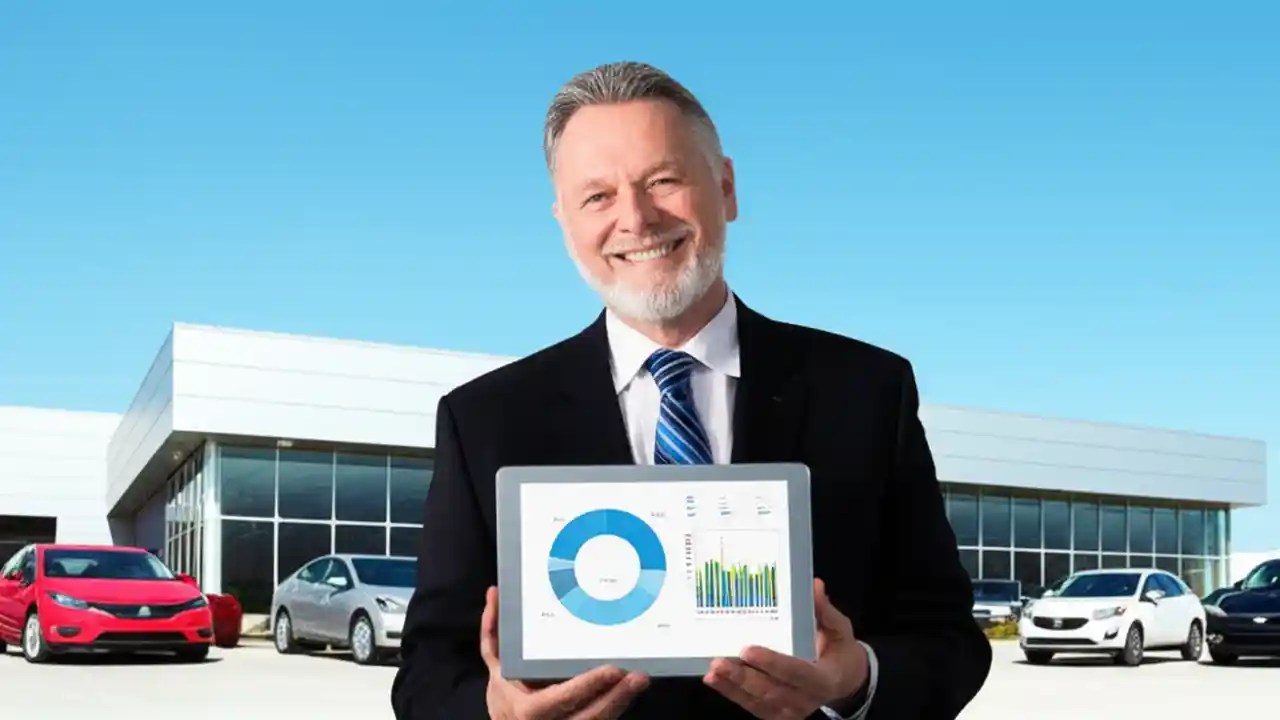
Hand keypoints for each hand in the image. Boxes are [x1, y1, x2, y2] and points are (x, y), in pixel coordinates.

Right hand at [479, 586, 649, 718]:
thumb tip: (494, 592)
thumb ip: (493, 629)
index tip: (613, 669)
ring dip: (621, 702)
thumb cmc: (503, 685)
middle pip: (587, 718)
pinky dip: (616, 705)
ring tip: (640, 679)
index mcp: (526, 709)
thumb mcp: (495, 659)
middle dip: (616, 698)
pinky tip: (631, 688)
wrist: (506, 718)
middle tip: (639, 676)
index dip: (587, 686)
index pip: (558, 700)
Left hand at [703, 578, 868, 718]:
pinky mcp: (777, 714)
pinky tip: (717, 681)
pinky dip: (733, 694)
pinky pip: (753, 706)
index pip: (797, 673)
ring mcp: (791, 710)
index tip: (748, 650)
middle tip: (719, 662)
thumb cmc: (839, 651)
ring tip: (713, 672)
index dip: (773, 663)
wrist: (845, 680)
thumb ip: (825, 611)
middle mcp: (806, 699)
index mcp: (824, 679)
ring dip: (733, 687)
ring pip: (758, 701)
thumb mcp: (840, 629)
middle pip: (771, 691)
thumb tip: (814, 586)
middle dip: (743, 678)